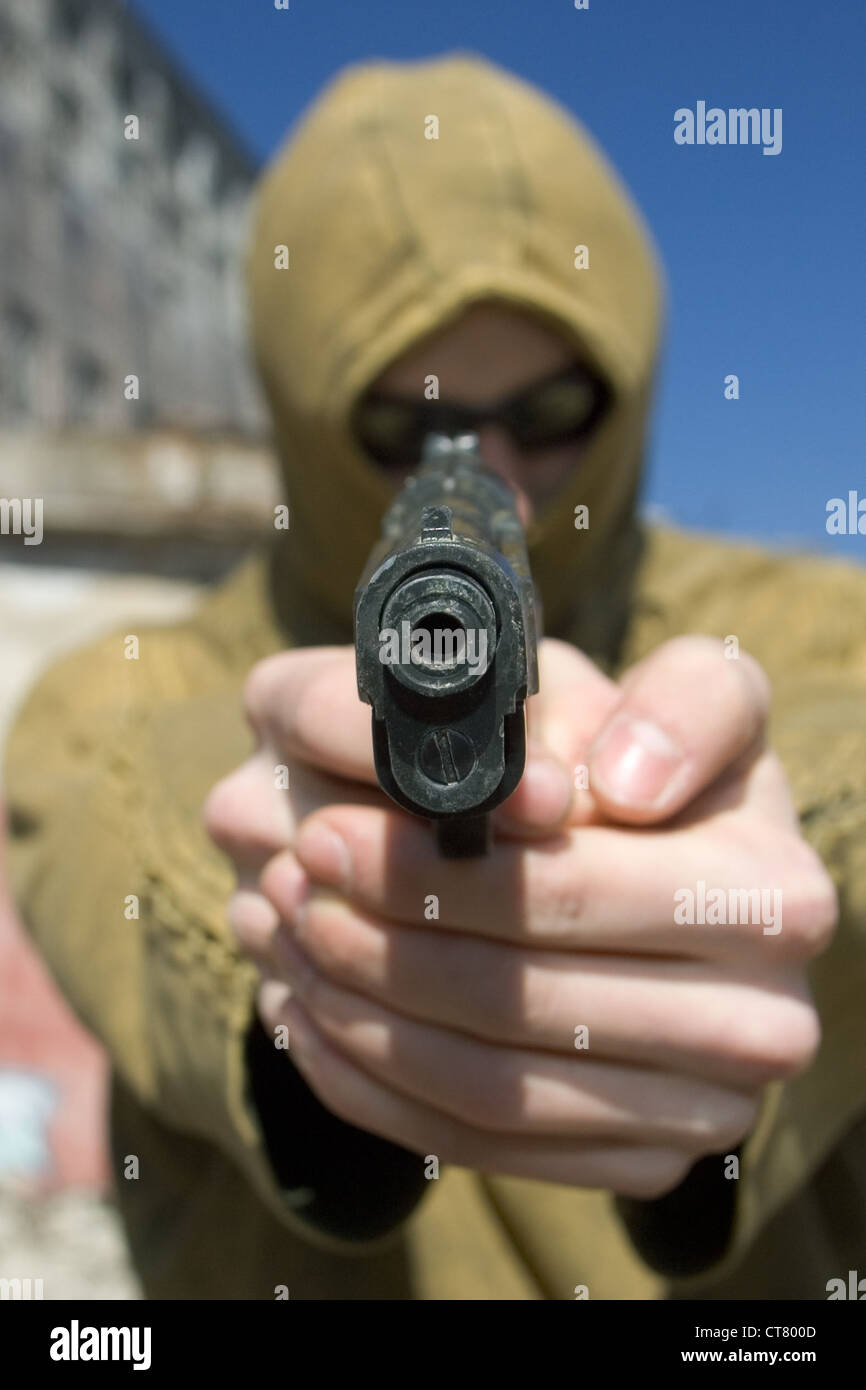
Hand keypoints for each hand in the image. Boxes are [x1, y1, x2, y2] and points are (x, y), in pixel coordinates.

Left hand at [204, 637, 837, 1198]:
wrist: (677, 871)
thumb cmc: (644, 760)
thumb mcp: (668, 691)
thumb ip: (649, 708)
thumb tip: (548, 796)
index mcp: (770, 895)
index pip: (571, 894)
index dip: (434, 870)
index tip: (322, 833)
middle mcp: (760, 1021)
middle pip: (518, 1003)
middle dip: (375, 943)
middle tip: (279, 882)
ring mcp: (700, 1110)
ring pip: (487, 1087)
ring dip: (356, 1013)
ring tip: (278, 934)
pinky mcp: (637, 1162)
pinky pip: (479, 1145)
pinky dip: (372, 1082)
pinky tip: (308, 1009)